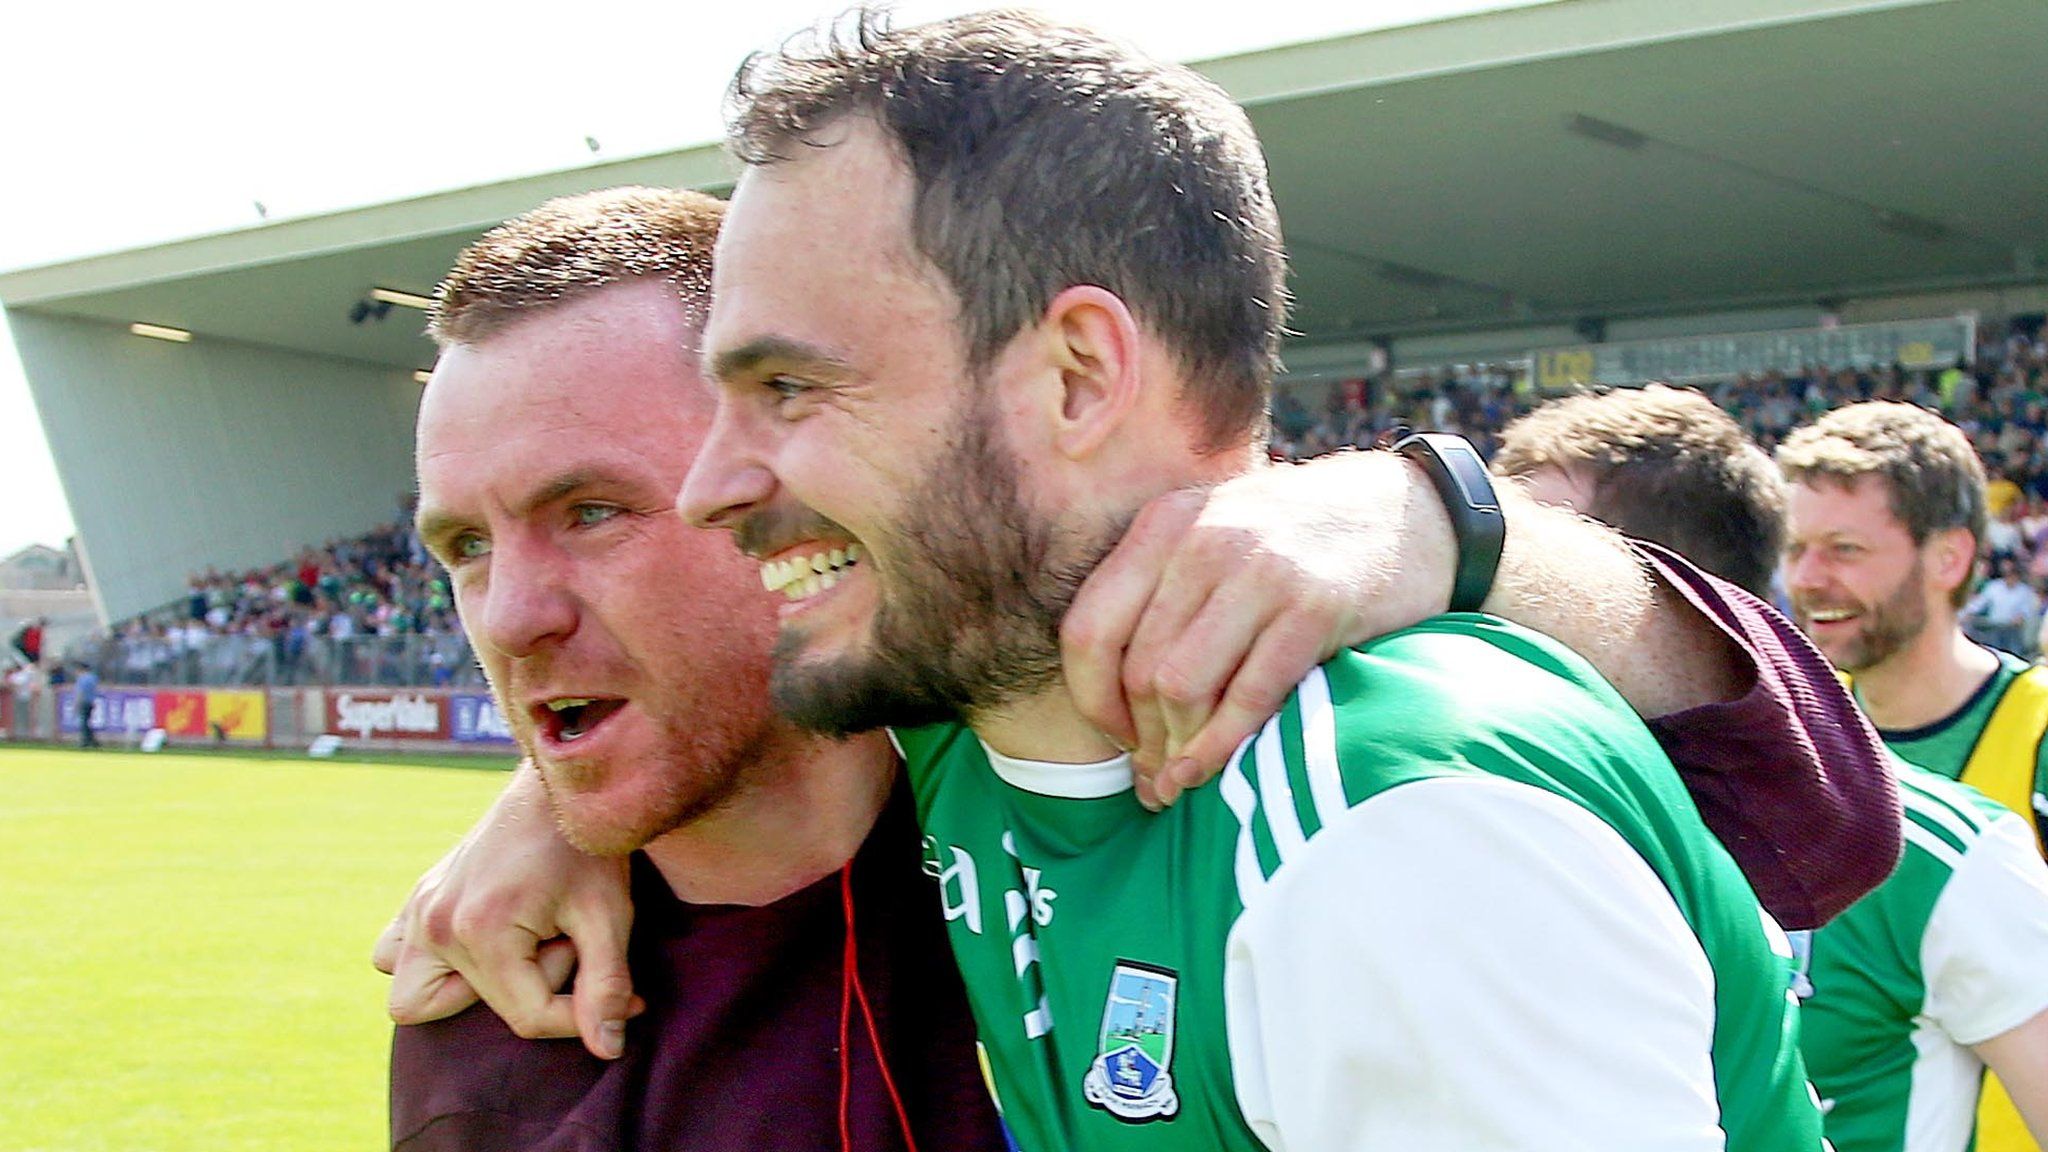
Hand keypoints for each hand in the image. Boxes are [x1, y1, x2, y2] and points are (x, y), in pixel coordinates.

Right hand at [372, 762, 640, 1058]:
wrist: (555, 784)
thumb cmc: (585, 846)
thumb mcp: (609, 914)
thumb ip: (606, 986)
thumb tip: (607, 1050)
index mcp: (480, 930)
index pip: (526, 1017)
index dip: (580, 1017)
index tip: (625, 998)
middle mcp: (435, 924)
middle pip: (474, 1011)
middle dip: (530, 988)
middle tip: (562, 940)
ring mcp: (417, 911)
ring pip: (417, 998)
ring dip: (471, 987)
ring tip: (524, 942)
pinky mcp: (417, 900)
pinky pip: (396, 957)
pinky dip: (433, 964)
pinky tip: (488, 939)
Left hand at [1063, 452, 1453, 808]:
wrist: (1408, 511)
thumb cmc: (1298, 539)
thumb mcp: (1216, 532)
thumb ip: (1161, 590)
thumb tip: (1111, 696)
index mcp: (1164, 526)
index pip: (1088, 628)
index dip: (1091, 699)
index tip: (1114, 737)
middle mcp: (1202, 542)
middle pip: (1137, 668)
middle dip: (1139, 739)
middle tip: (1152, 777)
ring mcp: (1259, 572)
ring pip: (1182, 686)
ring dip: (1176, 748)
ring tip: (1179, 781)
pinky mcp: (1313, 607)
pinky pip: (1249, 695)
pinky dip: (1222, 745)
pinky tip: (1211, 769)